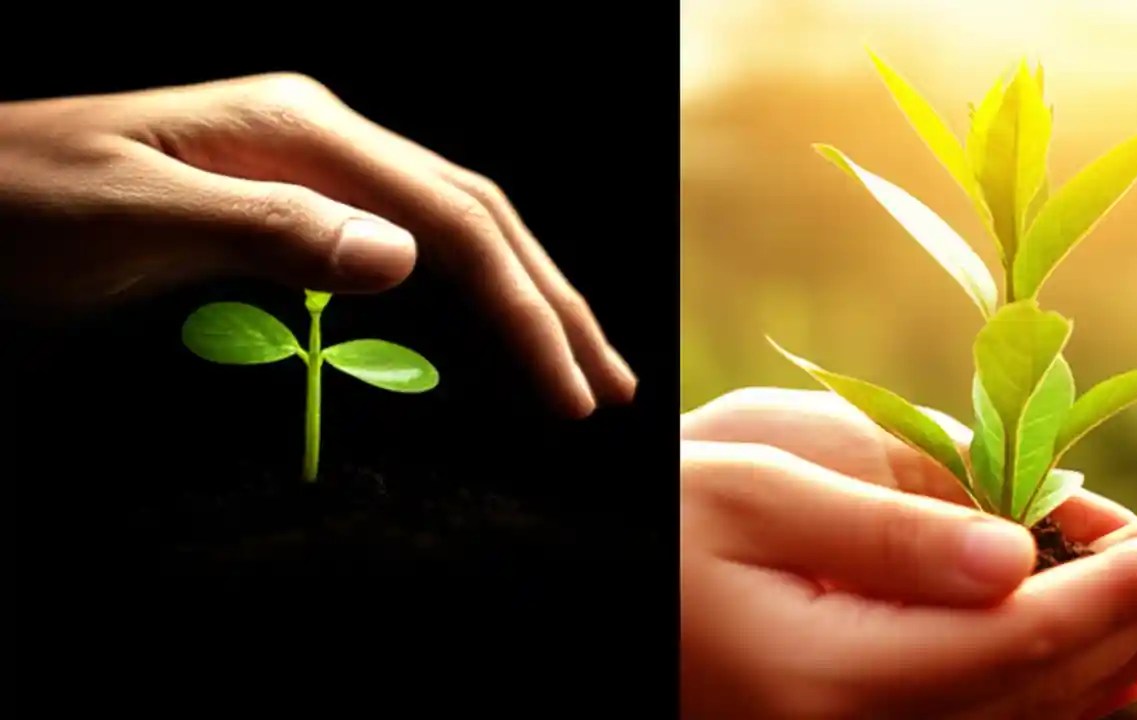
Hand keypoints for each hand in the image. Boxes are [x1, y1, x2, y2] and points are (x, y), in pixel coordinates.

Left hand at [0, 74, 634, 416]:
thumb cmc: (19, 205)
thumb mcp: (132, 219)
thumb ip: (268, 229)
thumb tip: (403, 258)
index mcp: (298, 129)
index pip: (452, 221)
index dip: (523, 310)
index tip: (568, 394)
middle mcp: (321, 135)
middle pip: (477, 216)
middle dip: (552, 304)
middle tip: (611, 388)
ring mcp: (312, 166)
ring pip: (456, 229)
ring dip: (526, 297)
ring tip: (580, 364)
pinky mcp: (293, 203)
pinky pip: (409, 246)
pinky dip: (466, 296)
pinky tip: (491, 328)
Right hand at [680, 388, 1136, 719]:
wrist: (591, 582)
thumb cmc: (659, 525)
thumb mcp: (752, 495)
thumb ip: (883, 531)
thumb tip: (1016, 554)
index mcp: (832, 671)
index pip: (1014, 637)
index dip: (1118, 592)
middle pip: (1033, 686)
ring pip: (1015, 715)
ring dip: (1112, 658)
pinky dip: (1051, 691)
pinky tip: (1100, 667)